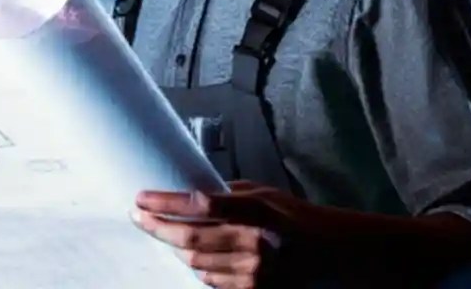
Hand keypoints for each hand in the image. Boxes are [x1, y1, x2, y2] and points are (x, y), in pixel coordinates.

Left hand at [131, 181, 313, 288]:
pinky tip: (192, 255)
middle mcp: (254, 242)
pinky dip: (196, 267)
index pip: (201, 206)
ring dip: (174, 247)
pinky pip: (210, 280)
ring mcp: (254, 271)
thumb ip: (228, 194)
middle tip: (137, 215)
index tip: (141, 197)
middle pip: (189, 238)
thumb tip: (188, 190)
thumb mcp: (265, 194)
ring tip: (164, 232)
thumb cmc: (296, 217)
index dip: (166, 203)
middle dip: (156, 226)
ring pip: (194, 262)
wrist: (333, 254)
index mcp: (257, 210)